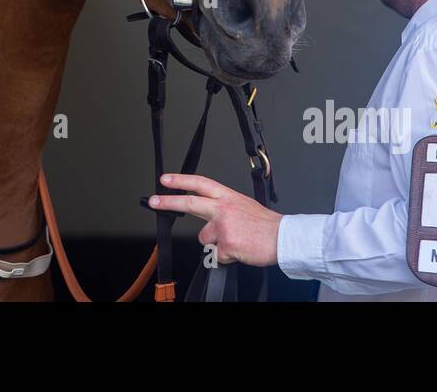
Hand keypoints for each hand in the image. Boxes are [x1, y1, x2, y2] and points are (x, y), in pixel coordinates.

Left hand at [147, 173, 282, 266]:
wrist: (283, 238)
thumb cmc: (266, 225)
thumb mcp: (244, 206)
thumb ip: (224, 208)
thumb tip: (211, 217)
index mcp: (228, 197)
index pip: (200, 183)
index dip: (181, 181)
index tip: (166, 180)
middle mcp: (223, 209)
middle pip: (190, 203)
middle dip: (168, 202)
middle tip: (153, 201)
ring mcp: (223, 226)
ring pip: (205, 238)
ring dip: (216, 243)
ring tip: (236, 241)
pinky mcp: (225, 245)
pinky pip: (217, 255)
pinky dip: (227, 256)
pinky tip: (240, 250)